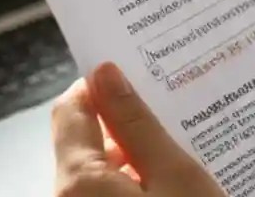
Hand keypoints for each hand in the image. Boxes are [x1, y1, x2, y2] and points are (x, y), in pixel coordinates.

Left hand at [51, 62, 225, 196]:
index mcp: (78, 179)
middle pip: (87, 140)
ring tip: (187, 141)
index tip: (142, 71)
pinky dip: (139, 180)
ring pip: (103, 167)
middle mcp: (68, 196)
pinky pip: (112, 191)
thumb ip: (138, 125)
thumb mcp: (175, 175)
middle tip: (177, 104)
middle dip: (129, 120)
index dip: (102, 84)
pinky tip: (178, 180)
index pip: (70, 109)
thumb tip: (106, 73)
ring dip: (139, 152)